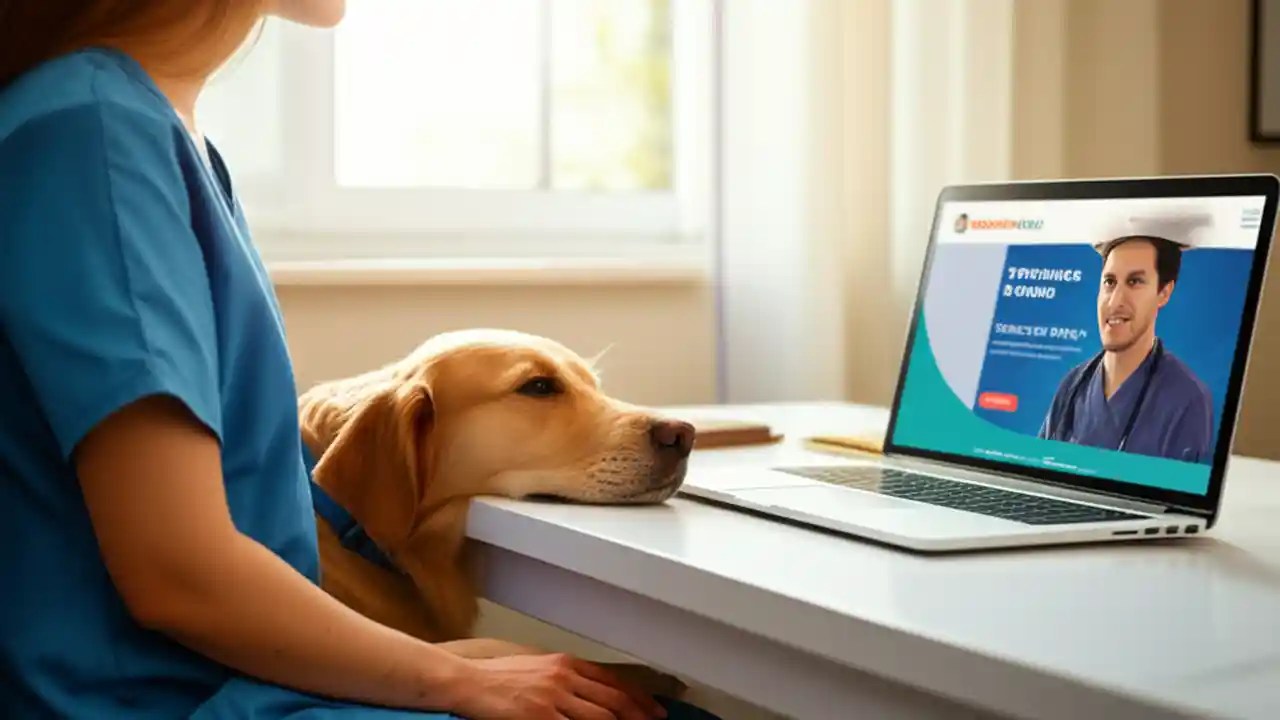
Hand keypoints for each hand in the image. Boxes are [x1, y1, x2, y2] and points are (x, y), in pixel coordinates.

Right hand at [454, 653, 667, 719]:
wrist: (467, 681)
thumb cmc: (497, 677)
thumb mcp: (538, 668)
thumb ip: (565, 678)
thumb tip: (591, 692)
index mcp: (565, 663)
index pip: (614, 681)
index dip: (639, 698)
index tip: (654, 710)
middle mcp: (564, 676)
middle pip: (613, 701)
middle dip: (638, 716)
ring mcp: (553, 697)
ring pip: (600, 718)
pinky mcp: (540, 716)